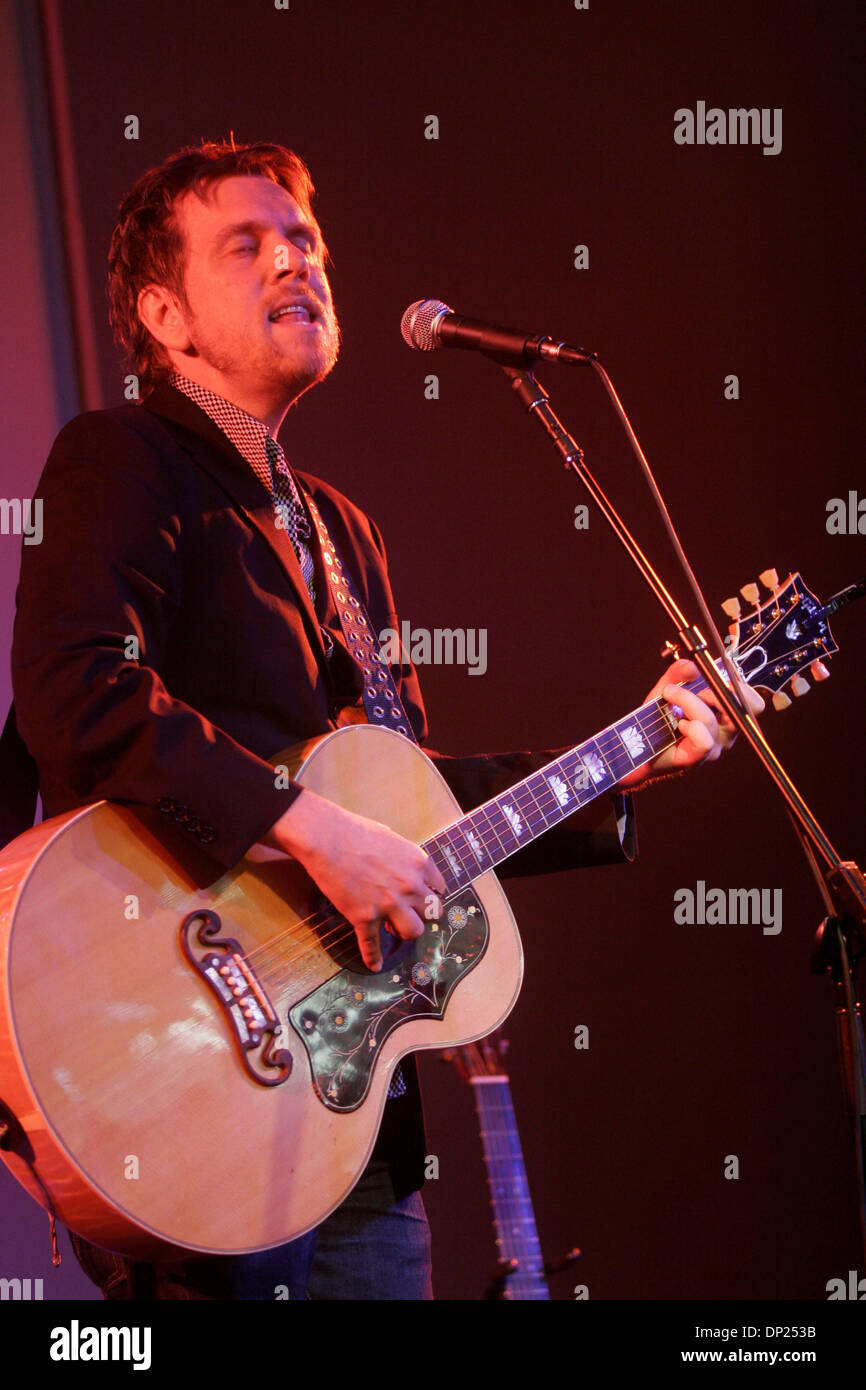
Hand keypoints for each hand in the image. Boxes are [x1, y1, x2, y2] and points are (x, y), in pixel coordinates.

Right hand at [262, 790, 446, 971]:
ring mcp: (388, 904)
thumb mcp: (393, 839)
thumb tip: (405, 870)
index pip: (440, 889)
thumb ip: (405, 860)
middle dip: (421, 913)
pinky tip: (374, 965)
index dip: (430, 895)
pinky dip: (373, 958)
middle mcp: (410, 887)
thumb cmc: (356, 831)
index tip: (421, 898)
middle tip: (407, 912)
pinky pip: (372, 945)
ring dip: (405, 931)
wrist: (326, 837)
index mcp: (419, 864)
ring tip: (393, 927)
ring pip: (414, 931)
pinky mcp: (364, 917)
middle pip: (432, 913)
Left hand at [618, 658, 764, 789]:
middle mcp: (725, 733)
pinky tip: (677, 724)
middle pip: (741, 711)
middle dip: (717, 692)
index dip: (741, 686)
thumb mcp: (667, 689)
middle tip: (697, 689)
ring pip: (711, 719)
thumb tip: (691, 666)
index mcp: (725, 715)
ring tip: (670, 699)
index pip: (752, 702)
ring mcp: (713, 748)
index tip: (721, 671)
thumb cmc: (657, 720)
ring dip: (688, 702)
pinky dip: (688, 726)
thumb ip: (677, 673)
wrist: (637, 747)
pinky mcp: (697, 758)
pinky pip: (703, 739)